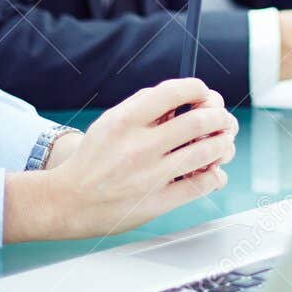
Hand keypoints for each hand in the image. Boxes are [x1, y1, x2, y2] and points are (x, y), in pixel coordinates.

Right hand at [4, 79, 235, 242]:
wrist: (68, 201)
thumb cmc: (93, 159)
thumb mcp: (109, 121)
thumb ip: (143, 105)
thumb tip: (183, 94)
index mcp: (126, 121)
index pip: (175, 93)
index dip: (199, 89)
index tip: (204, 94)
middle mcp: (139, 146)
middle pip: (198, 121)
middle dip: (219, 116)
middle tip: (222, 119)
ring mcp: (150, 176)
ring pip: (206, 152)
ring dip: (223, 143)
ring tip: (224, 141)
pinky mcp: (158, 202)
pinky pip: (200, 185)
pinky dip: (215, 175)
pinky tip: (213, 171)